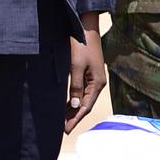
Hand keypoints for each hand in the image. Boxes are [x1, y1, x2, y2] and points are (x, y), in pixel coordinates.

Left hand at [66, 16, 104, 131]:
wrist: (85, 29)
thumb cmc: (80, 47)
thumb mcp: (76, 67)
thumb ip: (76, 87)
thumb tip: (76, 105)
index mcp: (97, 84)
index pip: (85, 107)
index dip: (75, 119)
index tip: (65, 130)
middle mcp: (98, 83)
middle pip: (86, 105)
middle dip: (74, 117)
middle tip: (62, 129)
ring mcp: (94, 79)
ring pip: (84, 99)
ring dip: (74, 110)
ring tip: (63, 120)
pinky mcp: (89, 73)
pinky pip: (82, 92)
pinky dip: (75, 100)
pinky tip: (68, 104)